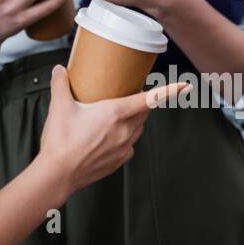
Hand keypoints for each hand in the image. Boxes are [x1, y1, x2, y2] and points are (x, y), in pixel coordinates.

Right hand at [37, 64, 186, 202]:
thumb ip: (60, 84)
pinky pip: (128, 146)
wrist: (58, 174)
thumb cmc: (61, 142)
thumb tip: (60, 70)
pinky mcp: (118, 162)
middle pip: (144, 112)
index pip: (150, 99)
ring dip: (132, 120)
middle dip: (141, 102)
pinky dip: (124, 138)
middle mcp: (124, 131)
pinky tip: (108, 137)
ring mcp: (123, 148)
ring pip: (137, 129)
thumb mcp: (59, 106)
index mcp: (115, 113)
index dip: (170, 91)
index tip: (185, 86)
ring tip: (115, 116)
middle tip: (129, 94)